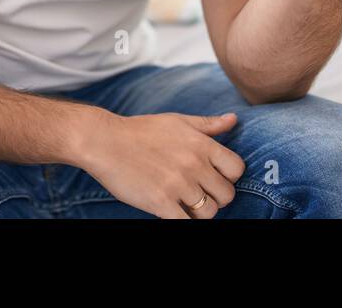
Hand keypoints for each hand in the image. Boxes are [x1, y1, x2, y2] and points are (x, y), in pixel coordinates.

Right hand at [77, 111, 245, 218]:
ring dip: (200, 211)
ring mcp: (178, 185)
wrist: (105, 142)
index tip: (214, 178)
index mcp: (201, 144)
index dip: (229, 176)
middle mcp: (194, 164)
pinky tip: (173, 211)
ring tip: (186, 203)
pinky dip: (183, 220)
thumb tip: (233, 119)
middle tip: (199, 193)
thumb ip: (208, 124)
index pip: (237, 169)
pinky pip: (186, 223)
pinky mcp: (161, 202)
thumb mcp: (177, 121)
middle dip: (216, 197)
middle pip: (227, 195)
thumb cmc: (141, 131)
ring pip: (209, 212)